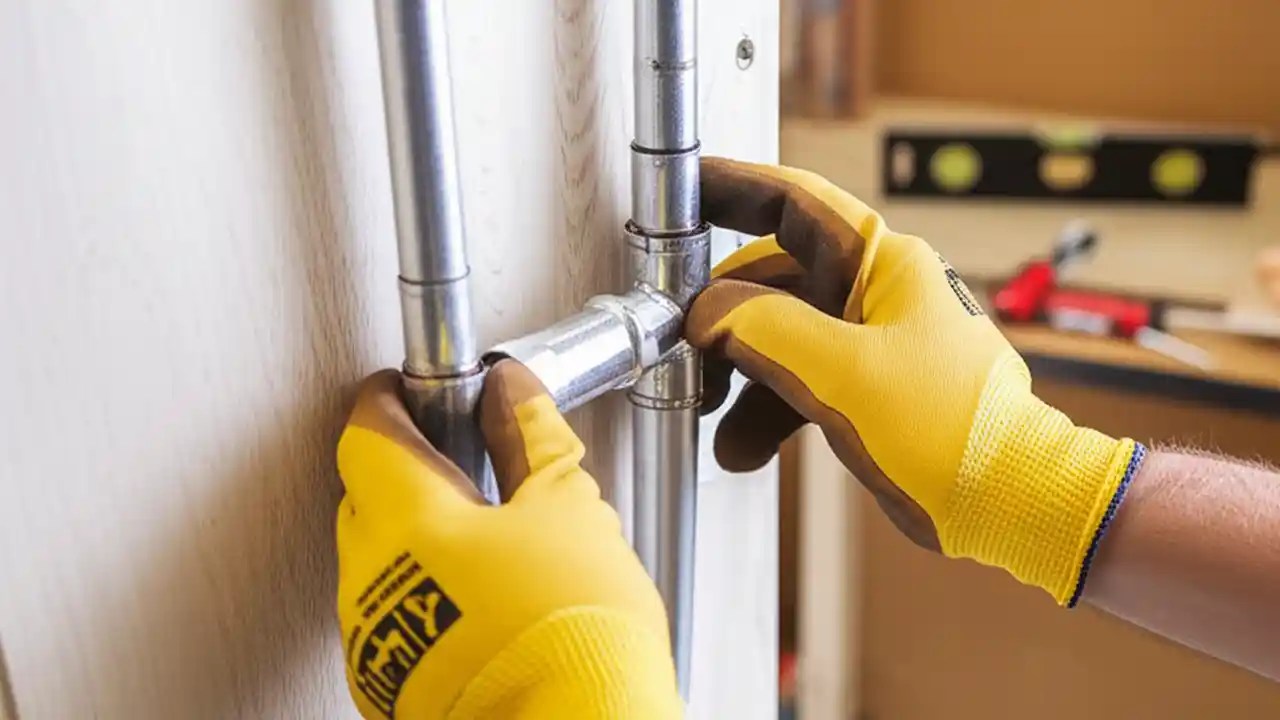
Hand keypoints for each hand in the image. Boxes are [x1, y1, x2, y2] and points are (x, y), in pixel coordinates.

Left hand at [335, 362, 679, 718]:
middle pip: (366, 494)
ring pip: (376, 557)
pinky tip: (476, 592)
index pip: (367, 434)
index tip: (409, 389)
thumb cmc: (575, 639)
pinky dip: (422, 587)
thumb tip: (513, 392)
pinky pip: (389, 612)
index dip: (387, 401)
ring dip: (416, 532)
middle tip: (458, 455)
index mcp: (407, 523)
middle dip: (406, 466)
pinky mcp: (388, 682)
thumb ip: (531, 437)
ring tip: (483, 533)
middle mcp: (371, 581)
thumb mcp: (568, 510)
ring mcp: (375, 637)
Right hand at [687, 158, 1144, 605]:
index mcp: (883, 264)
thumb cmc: (955, 431)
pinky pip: (801, 383)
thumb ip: (766, 330)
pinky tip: (741, 450)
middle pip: (775, 281)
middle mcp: (877, 294)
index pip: (795, 204)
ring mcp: (874, 343)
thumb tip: (705, 311)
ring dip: (740, 378)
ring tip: (708, 417)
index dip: (734, 188)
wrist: (1013, 500)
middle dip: (721, 316)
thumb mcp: (845, 373)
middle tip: (678, 346)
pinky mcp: (871, 390)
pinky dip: (767, 412)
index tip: (686, 186)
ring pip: (781, 339)